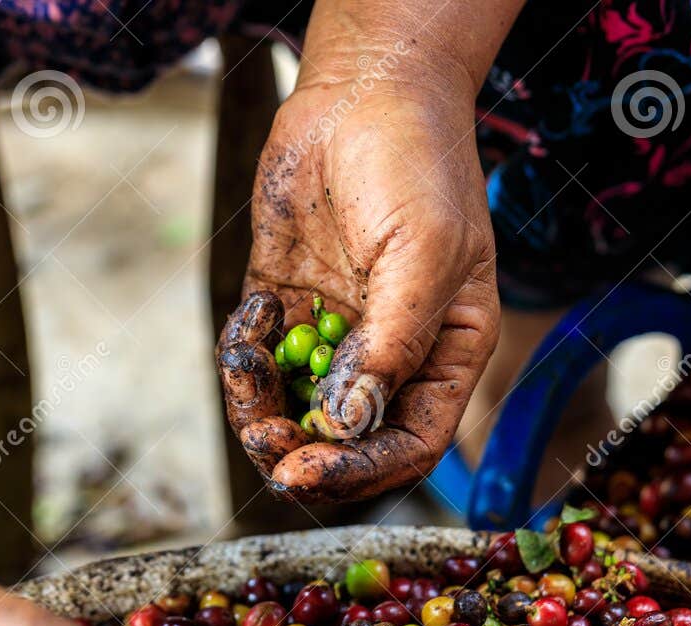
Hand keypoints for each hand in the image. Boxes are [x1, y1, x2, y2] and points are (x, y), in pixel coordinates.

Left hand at [219, 47, 500, 501]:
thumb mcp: (422, 256)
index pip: (408, 444)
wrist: (365, 87)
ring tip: (247, 361)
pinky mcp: (287, 303)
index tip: (306, 473)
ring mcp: (335, 331)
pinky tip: (257, 308)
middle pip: (342, 440)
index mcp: (444, 354)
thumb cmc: (417, 164)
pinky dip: (246, 353)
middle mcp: (390, 353)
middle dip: (298, 450)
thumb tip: (349, 425)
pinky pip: (258, 359)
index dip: (359, 471)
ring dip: (260, 407)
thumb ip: (390, 345)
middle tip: (265, 440)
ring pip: (291, 408)